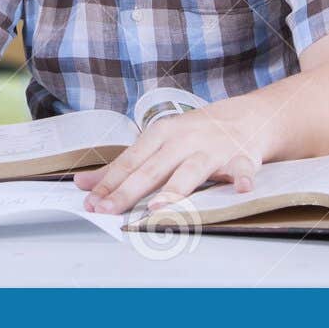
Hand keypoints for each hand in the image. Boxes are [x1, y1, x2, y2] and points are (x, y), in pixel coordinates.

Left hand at [75, 108, 260, 214]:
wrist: (245, 116)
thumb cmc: (194, 135)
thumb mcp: (157, 143)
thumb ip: (123, 166)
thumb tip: (84, 184)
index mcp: (160, 134)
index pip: (130, 162)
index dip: (109, 182)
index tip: (91, 202)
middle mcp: (184, 140)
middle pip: (153, 169)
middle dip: (129, 191)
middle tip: (108, 210)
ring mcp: (212, 148)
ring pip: (191, 171)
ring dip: (175, 189)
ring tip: (158, 206)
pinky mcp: (241, 157)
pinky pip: (243, 169)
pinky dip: (243, 178)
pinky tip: (242, 189)